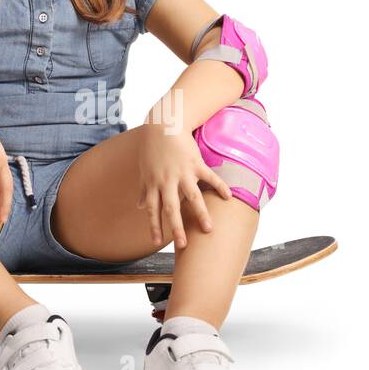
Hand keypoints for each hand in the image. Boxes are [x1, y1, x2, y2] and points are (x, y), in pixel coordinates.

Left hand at [135, 123, 232, 249]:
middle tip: (182, 245)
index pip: (153, 210)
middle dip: (176, 227)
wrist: (163, 124)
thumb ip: (144, 189)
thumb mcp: (144, 169)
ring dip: (200, 213)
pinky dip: (220, 186)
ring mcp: (182, 172)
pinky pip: (210, 177)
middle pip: (172, 208)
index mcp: (154, 184)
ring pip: (192, 196)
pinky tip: (229, 197)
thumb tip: (139, 206)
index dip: (154, 226)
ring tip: (208, 229)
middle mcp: (167, 181)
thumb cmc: (152, 148)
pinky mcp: (196, 163)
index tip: (156, 242)